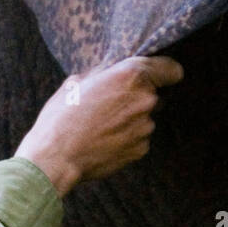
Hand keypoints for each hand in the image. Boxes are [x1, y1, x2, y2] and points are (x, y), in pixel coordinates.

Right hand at [13, 55, 183, 197]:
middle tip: (109, 104)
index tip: (157, 76)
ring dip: (130, 119)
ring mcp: (145, 126)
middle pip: (154, 94)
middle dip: (136, 97)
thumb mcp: (75, 83)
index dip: (164, 72)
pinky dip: (126, 138)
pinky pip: (138, 137)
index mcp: (130, 76)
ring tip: (101, 126)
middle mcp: (145, 100)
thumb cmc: (61, 117)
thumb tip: (109, 71)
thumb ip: (101, 74)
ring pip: (145, 117)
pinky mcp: (141, 149)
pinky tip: (103, 140)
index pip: (171, 69)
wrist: (56, 158)